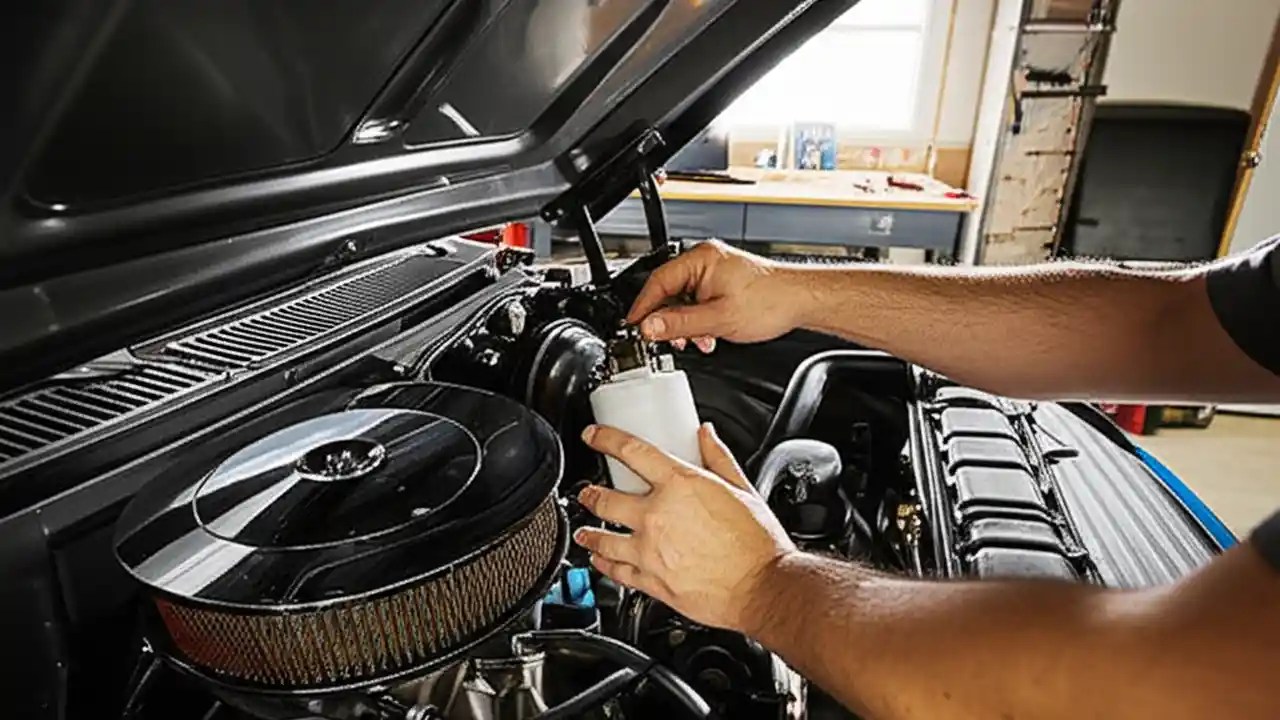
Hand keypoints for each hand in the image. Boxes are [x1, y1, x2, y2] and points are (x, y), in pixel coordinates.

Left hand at [574, 422, 797, 632]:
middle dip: (589, 494)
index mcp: (680, 485)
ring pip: (603, 538)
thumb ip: (719, 458)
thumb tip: (706, 434)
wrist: (762, 588)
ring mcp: (650, 551)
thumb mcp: (742, 489)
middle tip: (585, 492)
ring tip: (584, 531)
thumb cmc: (757, 543)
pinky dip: (603, 564)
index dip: (605, 439)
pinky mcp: (652, 581)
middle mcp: (658, 516)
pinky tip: (599, 561)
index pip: (631, 452)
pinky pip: (617, 571)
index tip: (593, 436)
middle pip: (606, 499)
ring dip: (589, 533)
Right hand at [626, 241, 803, 350]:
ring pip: (683, 300)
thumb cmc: (770, 301)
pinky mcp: (722, 283)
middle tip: (670, 340)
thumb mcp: (718, 318)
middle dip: (670, 320)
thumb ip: (679, 323)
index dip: (643, 308)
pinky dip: (699, 321)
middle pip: (669, 292)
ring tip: (698, 339)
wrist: (800, 301)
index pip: (657, 282)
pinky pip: (697, 301)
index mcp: (700, 259)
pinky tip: (708, 335)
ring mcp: (714, 271)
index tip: (635, 327)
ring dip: (686, 324)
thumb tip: (649, 326)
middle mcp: (705, 260)